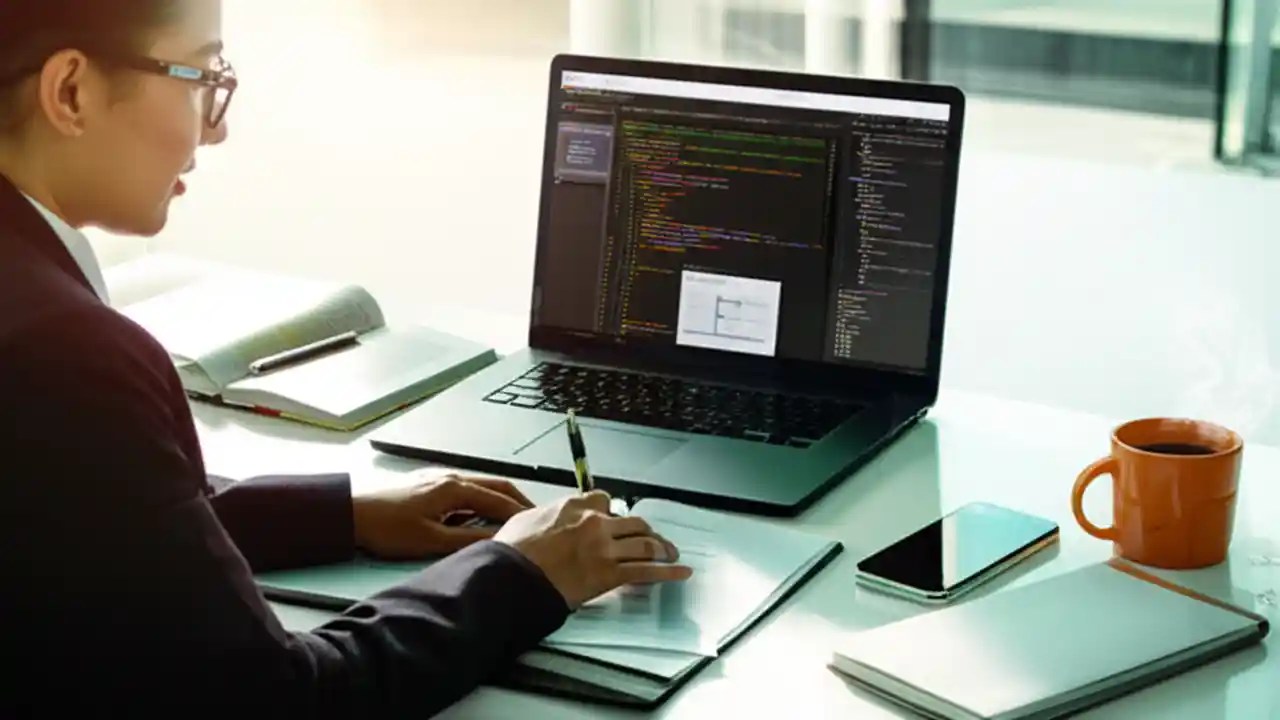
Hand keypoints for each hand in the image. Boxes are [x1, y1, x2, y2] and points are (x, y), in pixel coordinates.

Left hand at [352, 474, 532, 558]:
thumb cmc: (388, 527)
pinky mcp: (429, 483)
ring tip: (515, 518)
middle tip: (536, 517)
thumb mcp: (431, 540)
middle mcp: (452, 477)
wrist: (351, 512)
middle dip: (518, 500)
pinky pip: (467, 488)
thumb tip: (500, 540)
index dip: (521, 513)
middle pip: (496, 485)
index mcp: (455, 488)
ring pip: (482, 485)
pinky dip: (483, 499)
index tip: (540, 525)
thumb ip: (468, 539)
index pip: (499, 500)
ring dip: (501, 499)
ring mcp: (440, 477)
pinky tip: (481, 515)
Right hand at [495, 490, 692, 607]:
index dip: (612, 512)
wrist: (510, 577)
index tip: (614, 520)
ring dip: (662, 549)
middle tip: (652, 539)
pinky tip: (681, 572)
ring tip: (671, 554)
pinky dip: (669, 572)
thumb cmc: (511, 552)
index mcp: (573, 506)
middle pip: (632, 522)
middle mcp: (594, 522)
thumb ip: (543, 518)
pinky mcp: (610, 573)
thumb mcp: (523, 522)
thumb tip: (540, 522)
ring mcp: (604, 548)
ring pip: (644, 543)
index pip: (604, 501)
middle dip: (645, 531)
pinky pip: (647, 571)